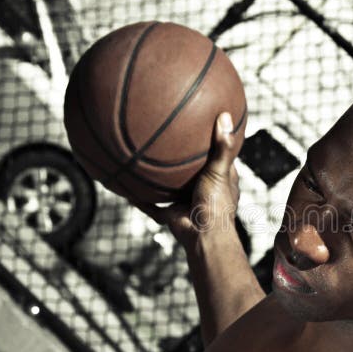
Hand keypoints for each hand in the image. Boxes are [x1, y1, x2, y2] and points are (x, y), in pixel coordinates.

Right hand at [132, 112, 240, 248]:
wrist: (202, 236)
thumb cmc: (216, 204)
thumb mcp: (220, 171)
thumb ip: (222, 146)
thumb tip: (224, 115)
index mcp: (219, 181)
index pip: (217, 159)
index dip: (211, 145)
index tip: (203, 129)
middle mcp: (202, 191)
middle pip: (190, 173)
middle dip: (181, 163)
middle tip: (168, 142)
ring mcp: (186, 203)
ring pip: (169, 190)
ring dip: (159, 181)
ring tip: (145, 164)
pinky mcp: (171, 215)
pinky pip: (152, 207)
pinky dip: (141, 200)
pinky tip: (127, 189)